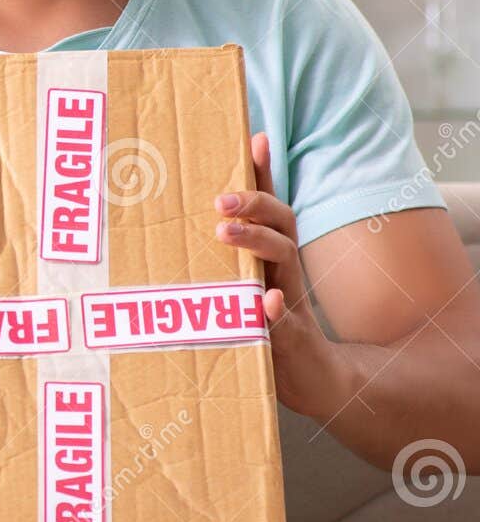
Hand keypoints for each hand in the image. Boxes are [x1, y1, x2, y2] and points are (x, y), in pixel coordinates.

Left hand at [214, 132, 351, 420]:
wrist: (317, 382)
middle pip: (280, 222)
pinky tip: (265, 302)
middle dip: (253, 203)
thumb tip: (203, 221)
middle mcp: (283, 271)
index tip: (254, 138)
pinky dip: (276, 311)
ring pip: (282, 260)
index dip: (263, 174)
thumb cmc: (270, 328)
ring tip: (225, 230)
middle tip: (219, 197)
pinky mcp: (294, 340)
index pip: (269, 207)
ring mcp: (291, 302)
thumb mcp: (244, 288)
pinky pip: (286, 322)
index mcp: (271, 257)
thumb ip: (232, 256)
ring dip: (256, 242)